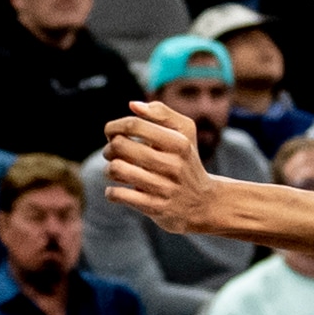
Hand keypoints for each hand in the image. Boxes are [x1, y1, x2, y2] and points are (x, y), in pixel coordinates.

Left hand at [103, 103, 233, 238]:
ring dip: (109, 169)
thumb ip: (162, 114)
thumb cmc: (186, 162)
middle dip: (109, 148)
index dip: (115, 126)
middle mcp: (174, 165)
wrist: (204, 203)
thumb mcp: (184, 134)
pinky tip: (117, 190)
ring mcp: (165, 188)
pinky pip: (121, 195)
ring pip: (118, 170)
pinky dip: (112, 192)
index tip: (111, 132)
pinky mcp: (157, 208)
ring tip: (115, 171)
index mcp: (179, 143)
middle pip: (121, 146)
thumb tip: (133, 105)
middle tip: (111, 153)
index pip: (135, 125)